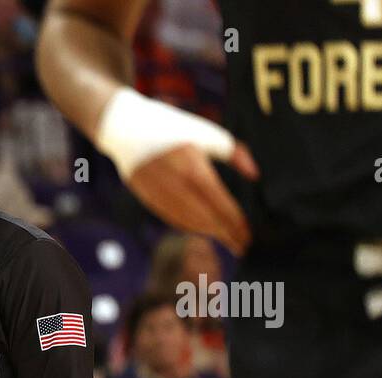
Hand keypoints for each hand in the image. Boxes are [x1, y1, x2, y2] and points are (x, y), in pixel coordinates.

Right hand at [126, 142, 259, 255]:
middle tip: (243, 246)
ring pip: (190, 223)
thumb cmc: (174, 127)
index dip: (237, 225)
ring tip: (227, 239)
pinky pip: (174, 219)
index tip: (249, 237)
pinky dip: (191, 227)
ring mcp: (161, 196)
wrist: (127, 129)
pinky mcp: (149, 200)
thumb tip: (254, 175)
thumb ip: (236, 153)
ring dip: (210, 233)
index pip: (222, 206)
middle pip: (208, 220)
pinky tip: (202, 229)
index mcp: (195, 170)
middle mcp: (178, 188)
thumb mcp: (209, 133)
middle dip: (227, 235)